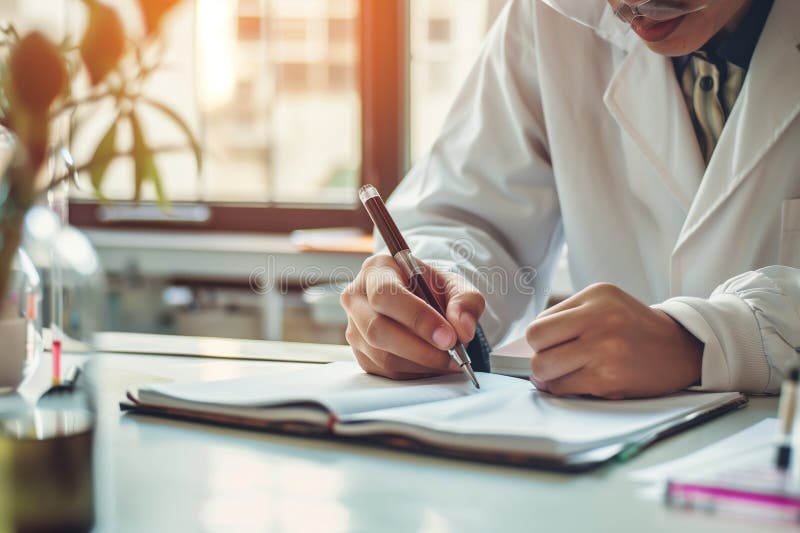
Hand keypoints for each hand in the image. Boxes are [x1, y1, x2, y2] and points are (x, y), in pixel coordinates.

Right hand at [341, 254, 484, 379]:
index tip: (448, 337)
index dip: (416, 317)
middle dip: (419, 348)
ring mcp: (355, 328)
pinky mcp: (361, 354)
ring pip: (383, 356)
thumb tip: (462, 329)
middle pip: (376, 329)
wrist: (423, 303)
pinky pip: (386, 372)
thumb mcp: (456, 285)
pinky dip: (415, 373)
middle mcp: (357, 298)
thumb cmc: (434, 289)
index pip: (385, 294)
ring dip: (421, 363)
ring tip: (450, 360)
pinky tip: (433, 364)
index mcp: (377, 270)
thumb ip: (465, 301)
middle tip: (453, 354)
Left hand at [527, 283, 702, 398]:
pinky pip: (564, 389)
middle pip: (536, 342)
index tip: (550, 346)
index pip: (540, 322)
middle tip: (552, 362)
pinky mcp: (609, 379)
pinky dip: (565, 390)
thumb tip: (530, 343)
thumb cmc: (635, 327)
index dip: (540, 340)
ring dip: (548, 378)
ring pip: (544, 370)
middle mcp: (599, 320)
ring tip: (565, 374)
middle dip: (538, 357)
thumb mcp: (605, 302)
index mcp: (595, 297)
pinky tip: (582, 382)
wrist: (682, 348)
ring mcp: (604, 350)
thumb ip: (568, 315)